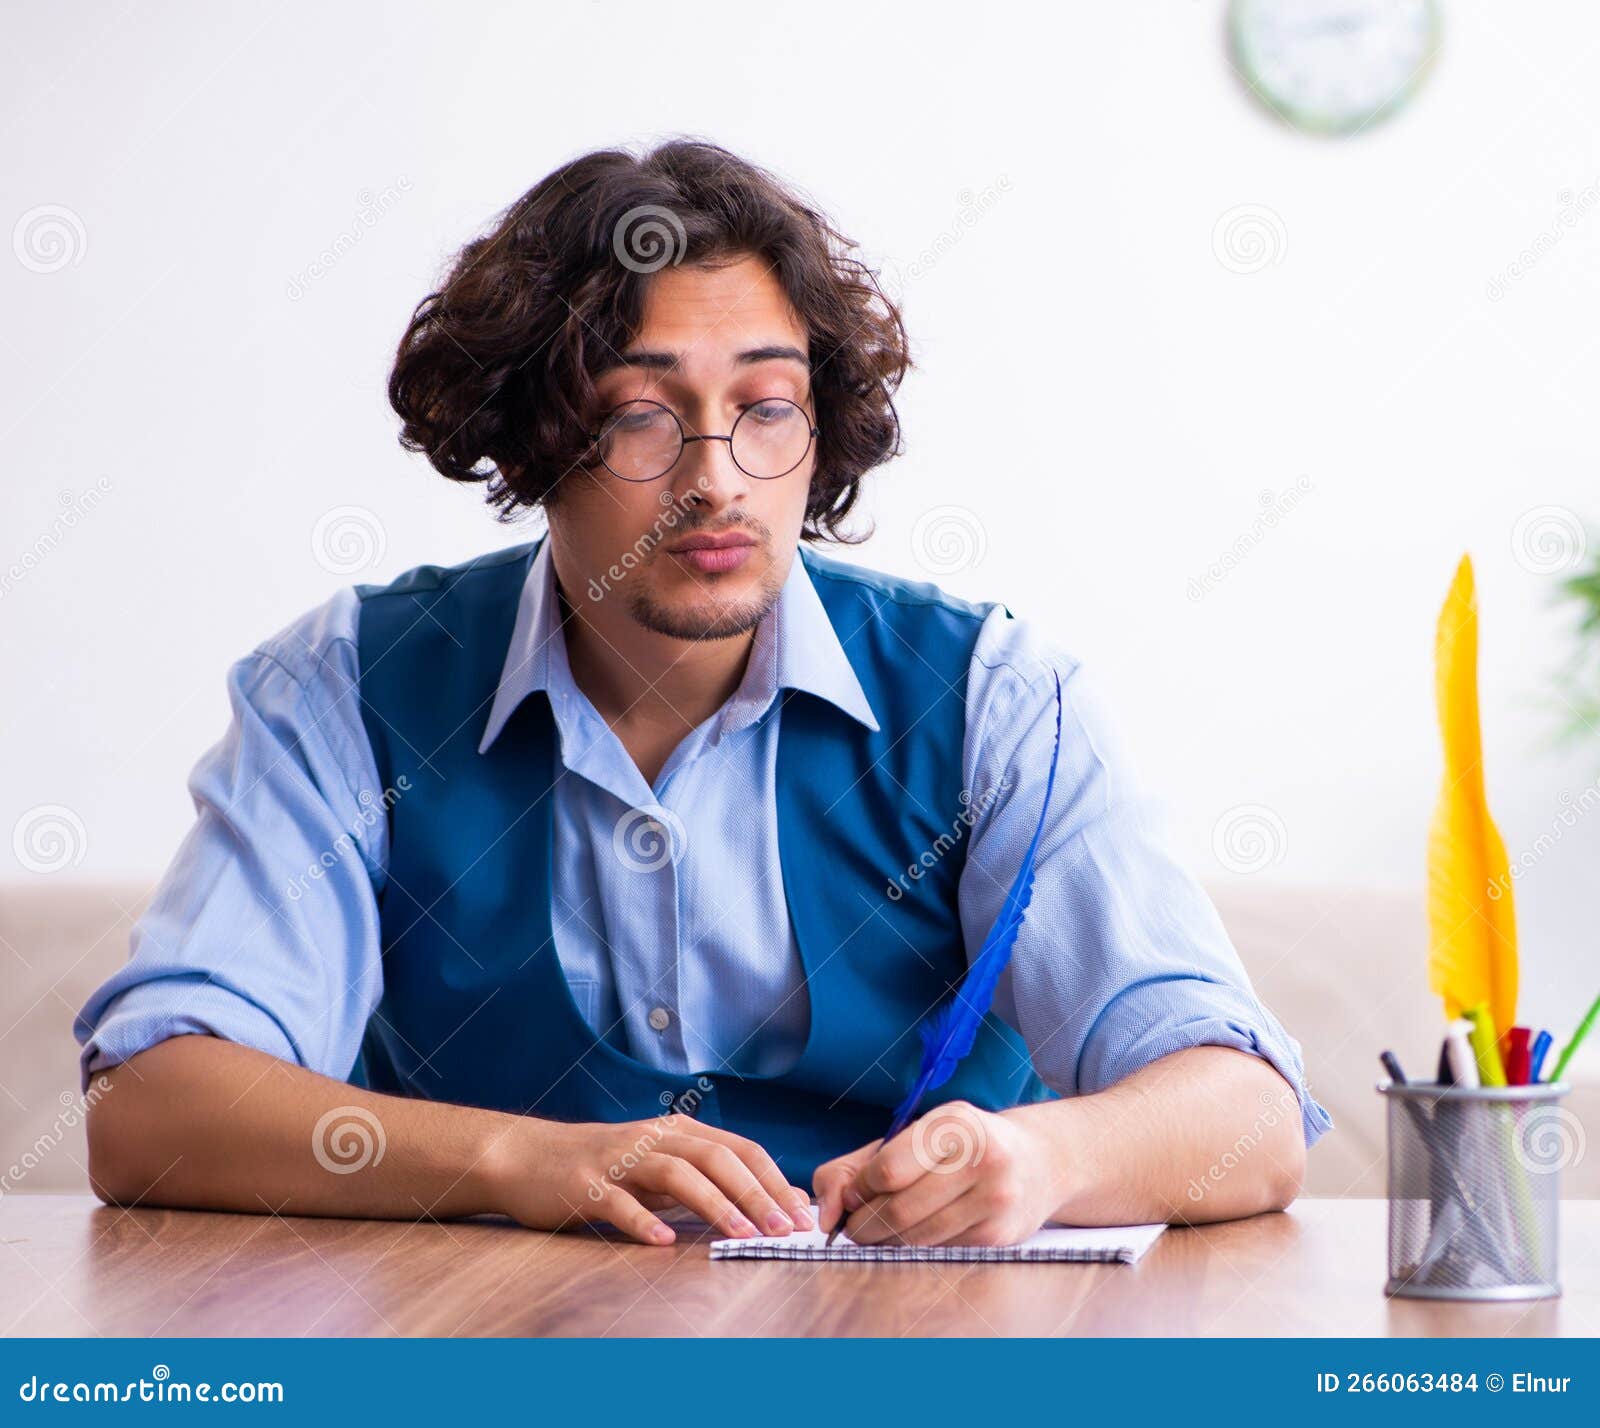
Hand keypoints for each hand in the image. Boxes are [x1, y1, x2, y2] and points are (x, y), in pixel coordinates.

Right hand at [488, 1112, 814, 1245]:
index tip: (802, 1213)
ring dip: (715, 1204)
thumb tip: (757, 1206)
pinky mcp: (585, 1186)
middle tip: (786, 1228)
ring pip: (677, 1173)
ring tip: (742, 1235)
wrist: (526, 1157)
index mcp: (676, 1132)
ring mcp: (619, 1161)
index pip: (738, 1148)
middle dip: (756, 1192)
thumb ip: (697, 1179)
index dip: (773, 1179)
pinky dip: (644, 1221)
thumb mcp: (654, 1165)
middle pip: (716, 1157)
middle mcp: (652, 1139)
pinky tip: (664, 1242)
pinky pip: (619, 1203)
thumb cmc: (600, 1167)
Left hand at [813, 1101, 1063, 1246]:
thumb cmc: (960, 1148)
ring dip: (887, 1240)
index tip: (850, 1198)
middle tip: (856, 1227)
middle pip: (899, 1209)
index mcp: (953, 1122)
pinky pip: (940, 1250)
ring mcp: (995, 1198)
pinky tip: (915, 1235)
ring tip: (880, 1232)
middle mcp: (980, 1157)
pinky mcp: (1000, 1234)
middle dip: (866, 1224)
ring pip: (918, 1236)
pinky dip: (917, 1248)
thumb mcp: (914, 1136)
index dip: (858, 1191)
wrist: (1037, 1162)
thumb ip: (857, 1166)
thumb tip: (825, 1213)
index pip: (887, 1170)